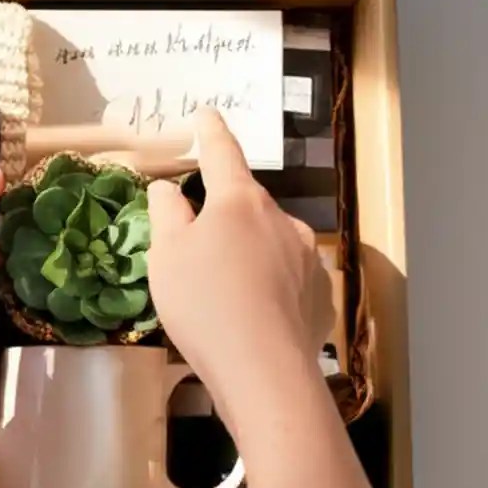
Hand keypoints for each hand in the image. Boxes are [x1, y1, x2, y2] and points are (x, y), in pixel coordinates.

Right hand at [148, 110, 423, 487]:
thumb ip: (166, 214)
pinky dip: (269, 287)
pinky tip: (252, 317)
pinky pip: (288, 279)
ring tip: (223, 294)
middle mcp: (281, 220)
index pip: (222, 152)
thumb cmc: (205, 306)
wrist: (264, 372)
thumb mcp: (166, 256)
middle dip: (224, 214)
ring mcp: (307, 258)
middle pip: (246, 204)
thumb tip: (169, 188)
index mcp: (240, 201)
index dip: (210, 132)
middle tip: (195, 246)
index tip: (206, 115)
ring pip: (270, 242)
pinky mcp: (321, 295)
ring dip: (249, 253)